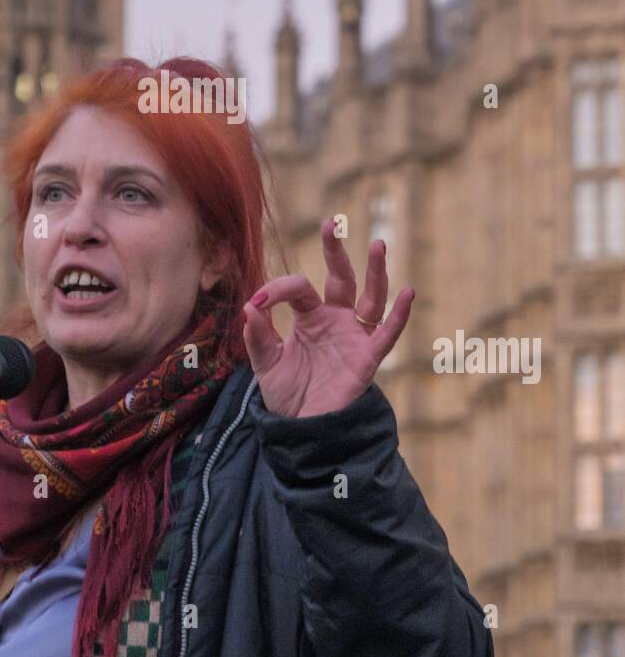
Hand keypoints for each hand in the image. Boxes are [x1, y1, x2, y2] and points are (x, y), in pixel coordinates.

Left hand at [241, 218, 414, 417]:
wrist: (304, 432)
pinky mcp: (367, 358)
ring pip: (369, 297)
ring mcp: (353, 336)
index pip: (299, 288)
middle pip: (340, 278)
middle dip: (336, 252)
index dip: (277, 290)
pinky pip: (386, 334)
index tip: (258, 302)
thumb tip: (250, 307)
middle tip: (331, 224)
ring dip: (375, 272)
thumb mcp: (266, 365)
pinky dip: (398, 315)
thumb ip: (259, 337)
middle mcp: (335, 320)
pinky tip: (407, 293)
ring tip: (377, 244)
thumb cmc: (288, 395)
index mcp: (309, 317)